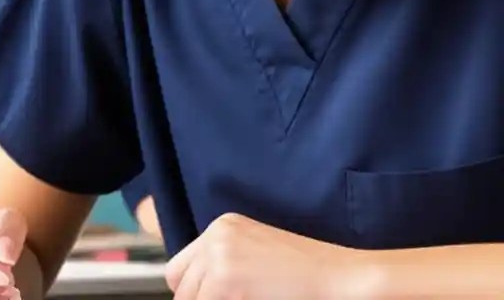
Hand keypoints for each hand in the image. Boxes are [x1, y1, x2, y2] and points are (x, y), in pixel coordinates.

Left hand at [166, 212, 367, 298]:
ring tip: (245, 299)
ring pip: (190, 298)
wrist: (340, 276)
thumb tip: (198, 292)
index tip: (210, 299)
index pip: (182, 268)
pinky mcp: (226, 277)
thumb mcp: (257, 256)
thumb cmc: (309, 273)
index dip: (194, 292)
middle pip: (179, 282)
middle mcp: (216, 235)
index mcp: (223, 227)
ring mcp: (218, 254)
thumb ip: (225, 266)